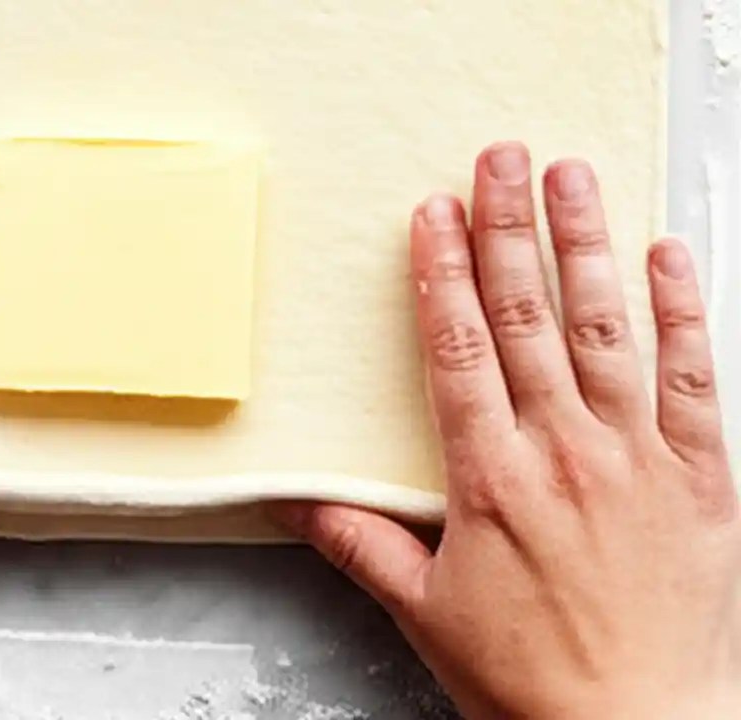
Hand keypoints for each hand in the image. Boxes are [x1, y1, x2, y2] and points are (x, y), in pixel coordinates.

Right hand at [274, 142, 738, 718]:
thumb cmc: (530, 677)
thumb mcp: (423, 613)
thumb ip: (361, 546)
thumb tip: (300, 506)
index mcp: (492, 480)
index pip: (460, 351)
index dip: (443, 276)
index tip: (433, 217)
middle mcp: (564, 452)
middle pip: (527, 317)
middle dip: (508, 229)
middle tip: (498, 161)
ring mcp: (638, 457)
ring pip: (606, 328)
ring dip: (586, 245)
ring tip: (572, 179)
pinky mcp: (701, 475)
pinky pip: (696, 375)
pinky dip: (682, 311)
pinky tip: (667, 257)